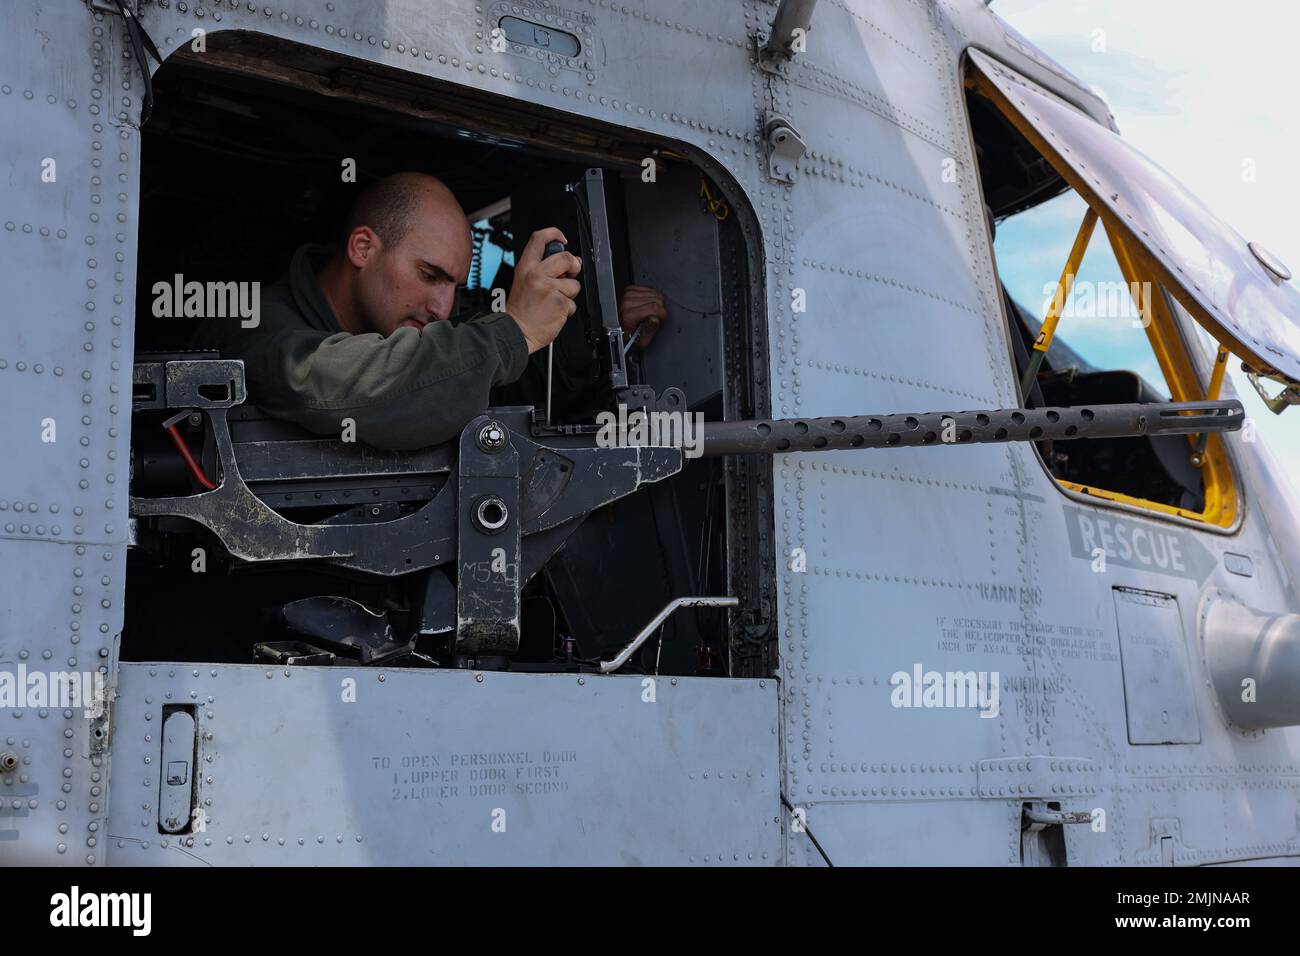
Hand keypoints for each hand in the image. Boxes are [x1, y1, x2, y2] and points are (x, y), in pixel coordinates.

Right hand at [507, 227, 582, 353]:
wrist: (515, 332)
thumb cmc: (520, 310)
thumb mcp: (523, 282)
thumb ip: (543, 270)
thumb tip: (569, 262)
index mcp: (526, 268)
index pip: (539, 239)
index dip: (554, 233)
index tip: (562, 239)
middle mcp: (537, 275)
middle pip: (566, 257)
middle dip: (574, 265)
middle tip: (570, 273)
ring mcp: (549, 289)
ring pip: (573, 284)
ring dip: (569, 294)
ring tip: (554, 301)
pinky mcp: (560, 303)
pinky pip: (573, 303)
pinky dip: (567, 310)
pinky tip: (554, 313)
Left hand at [619, 284, 666, 348]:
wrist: (619, 325)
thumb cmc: (629, 333)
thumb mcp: (641, 339)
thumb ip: (650, 330)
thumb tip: (655, 319)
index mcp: (629, 315)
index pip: (654, 307)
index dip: (662, 314)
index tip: (661, 319)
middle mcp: (627, 302)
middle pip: (657, 300)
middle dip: (660, 309)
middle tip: (654, 317)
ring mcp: (628, 294)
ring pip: (655, 293)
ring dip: (656, 302)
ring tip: (650, 312)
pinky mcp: (631, 289)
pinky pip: (651, 289)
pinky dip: (652, 297)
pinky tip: (647, 305)